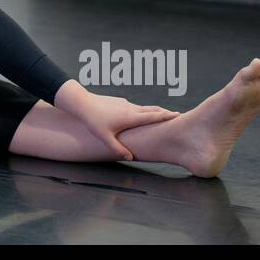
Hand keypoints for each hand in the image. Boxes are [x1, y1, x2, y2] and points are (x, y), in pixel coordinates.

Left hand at [61, 90, 179, 160]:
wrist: (81, 102)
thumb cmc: (93, 121)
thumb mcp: (106, 138)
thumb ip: (118, 149)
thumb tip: (130, 158)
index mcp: (130, 117)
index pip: (153, 116)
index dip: (166, 116)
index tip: (178, 115)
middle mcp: (130, 108)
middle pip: (151, 110)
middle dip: (164, 112)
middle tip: (176, 115)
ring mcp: (124, 103)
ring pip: (142, 108)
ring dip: (152, 112)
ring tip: (161, 116)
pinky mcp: (119, 101)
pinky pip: (133, 107)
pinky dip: (140, 111)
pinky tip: (139, 115)